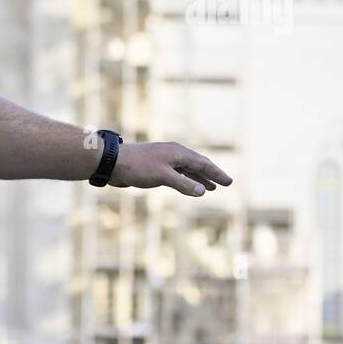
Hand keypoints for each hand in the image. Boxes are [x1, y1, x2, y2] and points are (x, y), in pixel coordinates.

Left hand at [107, 141, 232, 195]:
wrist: (113, 162)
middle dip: (212, 174)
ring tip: (211, 187)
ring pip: (187, 170)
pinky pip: (177, 173)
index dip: (217, 173)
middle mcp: (174, 154)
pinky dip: (186, 180)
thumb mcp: (162, 176)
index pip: (204, 163)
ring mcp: (165, 160)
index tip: (229, 182)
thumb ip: (183, 184)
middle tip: (225, 183)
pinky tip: (189, 186)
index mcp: (178, 152)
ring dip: (199, 178)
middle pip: (198, 165)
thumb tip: (203, 191)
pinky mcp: (156, 167)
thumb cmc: (137, 167)